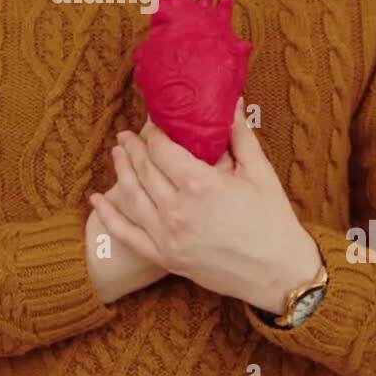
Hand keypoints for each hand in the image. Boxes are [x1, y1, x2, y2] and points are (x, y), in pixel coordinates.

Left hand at [88, 99, 321, 314]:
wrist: (279, 274)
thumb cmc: (273, 221)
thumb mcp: (260, 171)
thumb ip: (240, 135)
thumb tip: (231, 101)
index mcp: (200, 185)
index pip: (162, 149)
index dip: (153, 132)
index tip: (151, 121)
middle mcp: (177, 210)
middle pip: (143, 170)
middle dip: (133, 148)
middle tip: (127, 135)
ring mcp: (168, 236)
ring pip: (131, 197)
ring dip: (120, 172)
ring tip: (116, 154)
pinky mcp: (165, 257)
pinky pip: (127, 235)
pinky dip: (108, 216)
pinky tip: (96, 200)